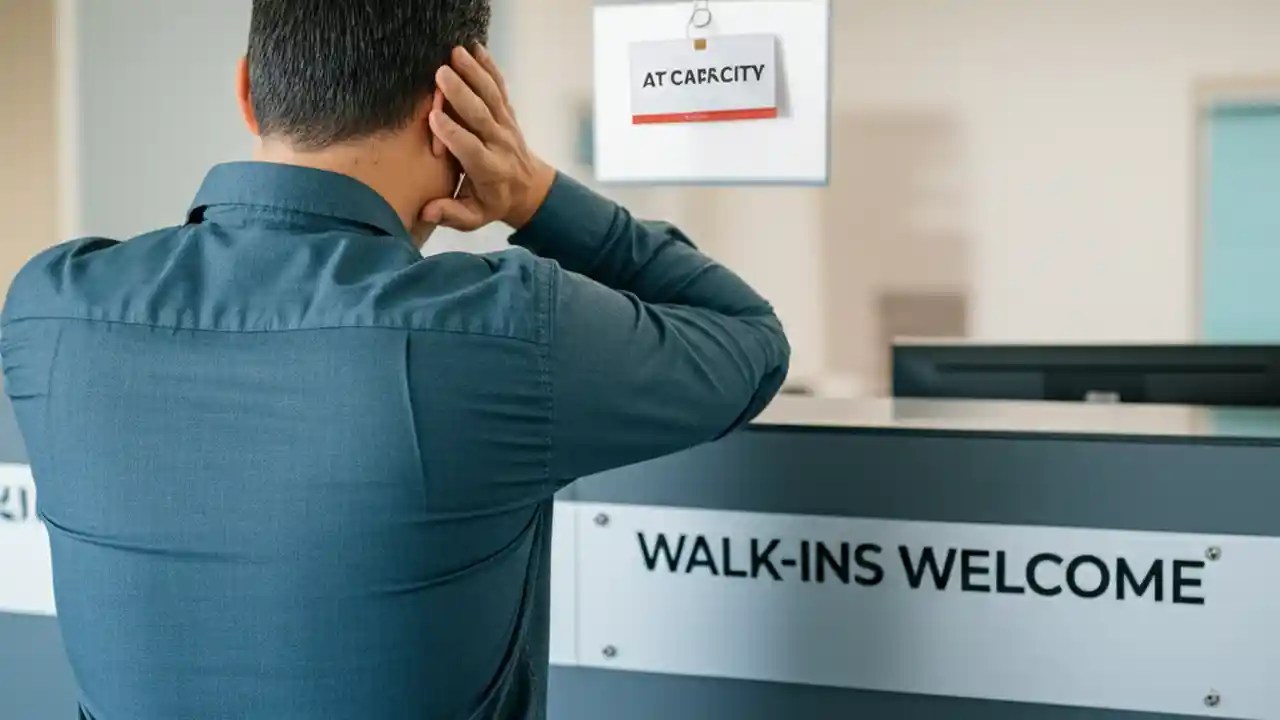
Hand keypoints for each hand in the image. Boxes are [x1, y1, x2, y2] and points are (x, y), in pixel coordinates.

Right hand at [422, 46, 555, 230]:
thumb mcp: (474, 217)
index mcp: (490, 170)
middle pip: (481, 116)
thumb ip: (452, 214)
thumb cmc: (493, 202)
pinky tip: (476, 48)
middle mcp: (500, 144)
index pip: (471, 149)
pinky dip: (490, 67)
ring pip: (491, 96)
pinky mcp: (508, 113)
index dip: (453, 134)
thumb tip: (428, 212)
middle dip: (462, 95)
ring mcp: (506, 125)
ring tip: (455, 53)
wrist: (528, 188)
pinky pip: (500, 87)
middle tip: (442, 74)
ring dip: (474, 73)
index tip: (434, 117)